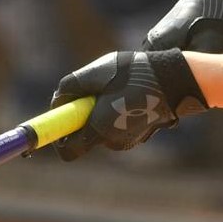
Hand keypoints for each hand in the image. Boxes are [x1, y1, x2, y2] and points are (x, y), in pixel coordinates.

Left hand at [48, 49, 206, 160]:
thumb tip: (57, 100)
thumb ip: (71, 87)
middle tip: (88, 94)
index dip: (54, 139)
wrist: (177, 80)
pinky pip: (114, 127)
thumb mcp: (98, 72)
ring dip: (97, 113)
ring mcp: (127, 141)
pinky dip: (113, 114)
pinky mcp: (138, 136)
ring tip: (114, 89)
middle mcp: (113, 141)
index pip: (67, 150)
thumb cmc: (136, 73)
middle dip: (79, 118)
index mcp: (100, 129)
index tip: (45, 129)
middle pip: (82, 137)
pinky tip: (127, 95)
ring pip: (98, 130)